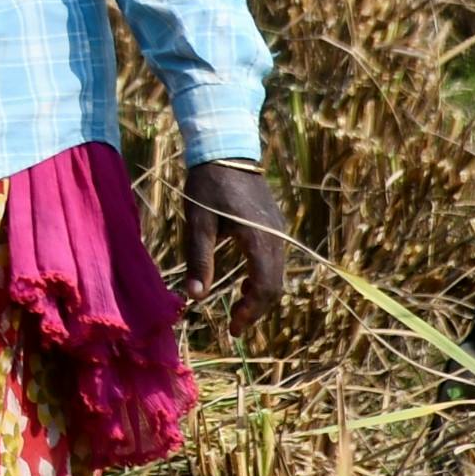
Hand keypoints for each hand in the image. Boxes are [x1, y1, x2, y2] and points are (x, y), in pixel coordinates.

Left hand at [181, 161, 289, 327]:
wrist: (226, 148)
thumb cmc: (207, 184)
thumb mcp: (198, 222)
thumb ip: (199, 260)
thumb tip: (195, 296)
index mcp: (259, 238)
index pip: (264, 287)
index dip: (251, 312)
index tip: (233, 327)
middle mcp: (276, 236)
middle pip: (275, 285)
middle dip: (257, 309)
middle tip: (235, 325)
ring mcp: (278, 229)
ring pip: (278, 273)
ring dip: (261, 293)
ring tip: (238, 308)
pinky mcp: (275, 223)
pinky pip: (276, 259)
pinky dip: (264, 277)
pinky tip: (246, 281)